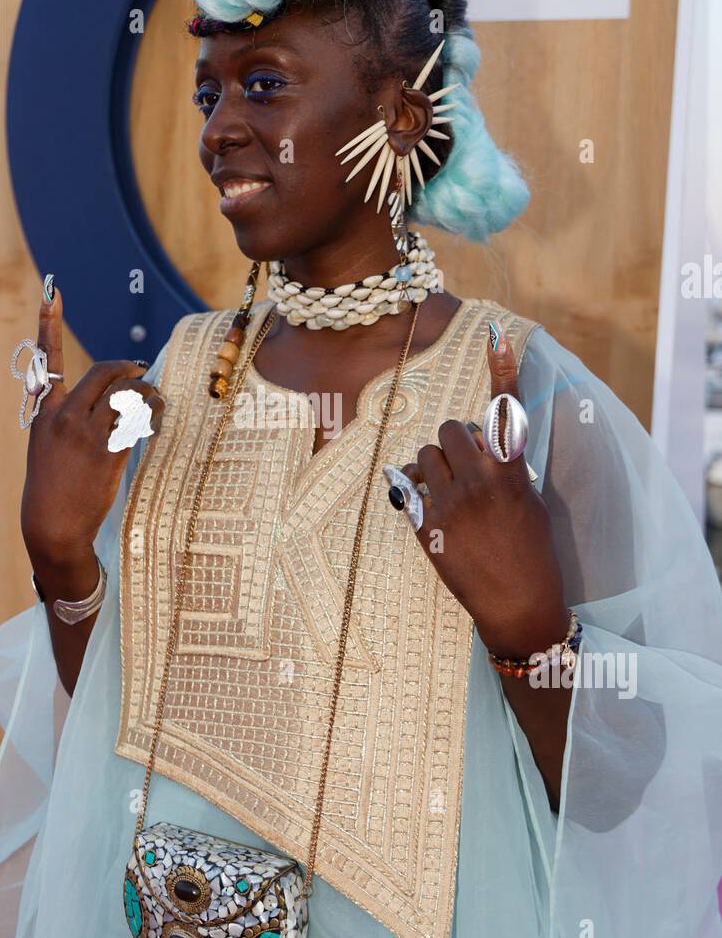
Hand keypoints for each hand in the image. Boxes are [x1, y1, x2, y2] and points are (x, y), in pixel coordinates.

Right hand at [20, 279, 164, 563]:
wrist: (52, 525)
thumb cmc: (50, 485)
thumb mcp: (44, 444)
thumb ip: (64, 416)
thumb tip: (96, 396)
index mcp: (45, 412)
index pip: (47, 360)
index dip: (49, 323)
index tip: (51, 292)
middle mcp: (65, 417)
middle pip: (105, 373)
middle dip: (128, 369)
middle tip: (141, 372)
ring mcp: (87, 435)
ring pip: (129, 396)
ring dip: (149, 393)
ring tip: (154, 400)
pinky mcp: (109, 454)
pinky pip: (139, 421)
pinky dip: (153, 413)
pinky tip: (157, 416)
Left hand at [396, 322, 568, 660]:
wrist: (518, 605)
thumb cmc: (532, 553)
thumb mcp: (531, 505)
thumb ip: (507, 470)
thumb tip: (482, 446)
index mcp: (512, 474)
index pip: (506, 414)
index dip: (502, 369)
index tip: (495, 332)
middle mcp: (478, 483)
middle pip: (449, 431)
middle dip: (454, 440)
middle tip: (465, 463)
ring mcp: (449, 505)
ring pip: (423, 456)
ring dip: (432, 463)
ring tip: (448, 488)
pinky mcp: (425, 527)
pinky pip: (405, 487)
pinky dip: (414, 489)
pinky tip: (427, 503)